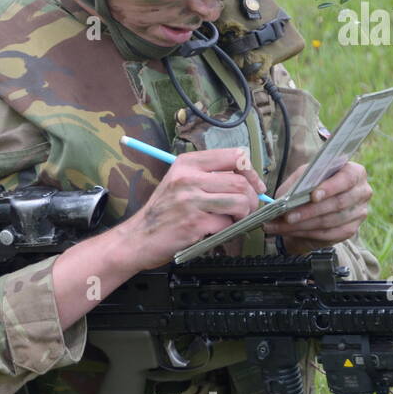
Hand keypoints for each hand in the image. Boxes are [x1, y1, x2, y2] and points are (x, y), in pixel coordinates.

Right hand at [109, 147, 266, 273]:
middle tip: (249, 208)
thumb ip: (207, 177)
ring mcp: (191, 201)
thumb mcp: (179, 183)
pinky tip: (217, 230)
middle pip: (240, 181)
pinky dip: (228, 229)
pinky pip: (227, 224)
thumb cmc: (162, 212)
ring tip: (235, 219)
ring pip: (239, 201)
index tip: (254, 185)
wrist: (138, 237)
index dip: (251, 171)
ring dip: (244, 214)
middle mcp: (188, 178)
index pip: (234, 155)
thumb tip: (247, 181)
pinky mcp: (195, 223)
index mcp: (187, 163)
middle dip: (252, 198)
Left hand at [263, 161, 371, 252]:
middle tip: (286, 216)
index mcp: (354, 172)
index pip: (347, 178)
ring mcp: (359, 212)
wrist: (315, 207)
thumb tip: (286, 196)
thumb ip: (298, 182)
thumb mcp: (303, 177)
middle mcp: (361, 192)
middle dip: (309, 211)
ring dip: (303, 224)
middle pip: (338, 203)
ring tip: (281, 225)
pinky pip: (329, 234)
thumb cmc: (310, 185)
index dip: (331, 187)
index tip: (313, 196)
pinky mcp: (350, 230)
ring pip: (330, 221)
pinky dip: (307, 233)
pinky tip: (290, 231)